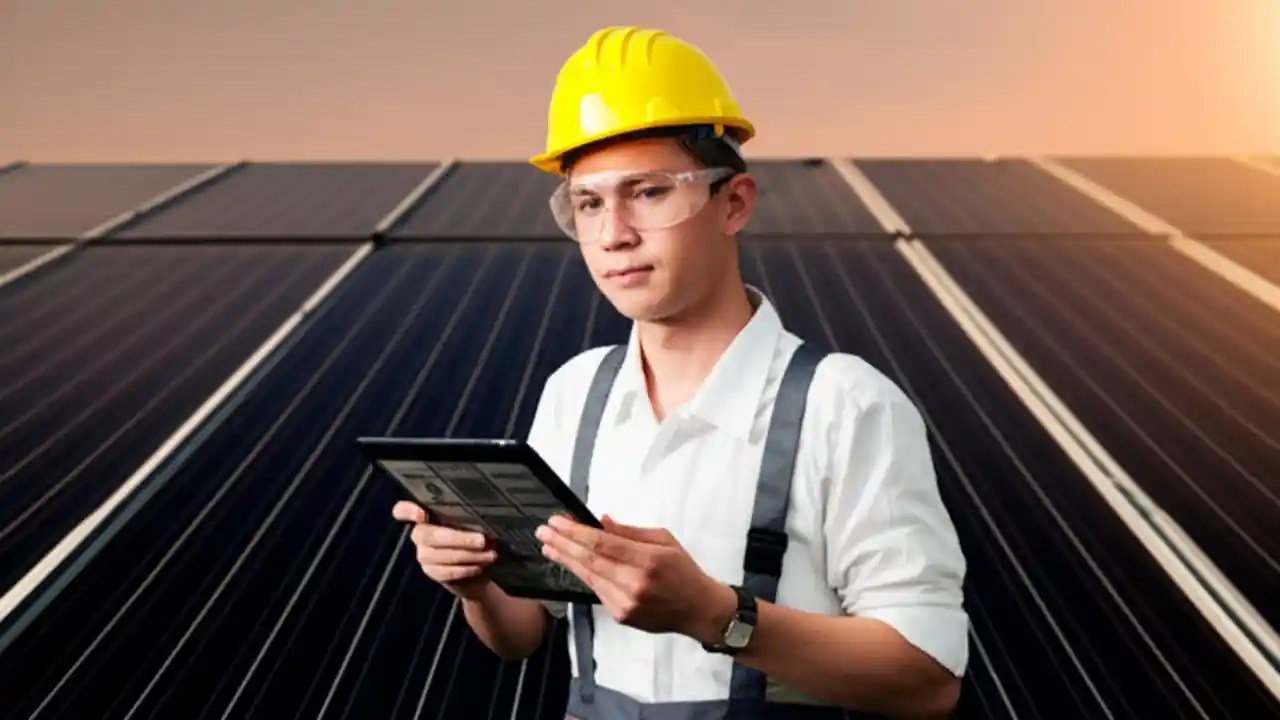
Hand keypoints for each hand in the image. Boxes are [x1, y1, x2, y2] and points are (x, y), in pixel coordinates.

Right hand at [392, 501, 496, 600]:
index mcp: (429, 514)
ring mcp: (423, 553)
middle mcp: (420, 533)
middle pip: (428, 535)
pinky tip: (479, 566)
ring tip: (489, 555)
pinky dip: (464, 569)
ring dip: (467, 555)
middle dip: (458, 538)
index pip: (403, 510)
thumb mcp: (475, 523)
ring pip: (438, 555)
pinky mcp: (430, 571)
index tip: (421, 514)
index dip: (407, 511)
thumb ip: (469, 517)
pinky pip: (444, 571)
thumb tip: (482, 515)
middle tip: (482, 540)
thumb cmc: (476, 537)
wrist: (479, 568)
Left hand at [535, 514, 734, 641]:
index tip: (557, 521)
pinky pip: (596, 590)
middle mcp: (634, 583)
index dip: (576, 532)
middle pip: (589, 560)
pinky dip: (582, 575)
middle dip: (563, 544)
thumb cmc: (683, 570)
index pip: (602, 543)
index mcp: (648, 560)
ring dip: (565, 560)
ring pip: (588, 576)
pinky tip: (569, 563)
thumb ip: (631, 532)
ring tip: (548, 546)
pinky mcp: (620, 615)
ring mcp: (625, 602)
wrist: (698, 609)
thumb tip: (601, 522)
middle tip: (543, 531)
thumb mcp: (664, 540)